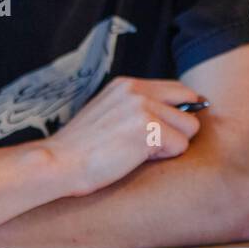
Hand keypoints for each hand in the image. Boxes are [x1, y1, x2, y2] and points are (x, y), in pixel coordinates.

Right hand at [45, 76, 203, 196]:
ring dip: (171, 144)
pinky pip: (180, 146)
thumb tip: (176, 114)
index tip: (170, 128)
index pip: (177, 88)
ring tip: (139, 151)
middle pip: (189, 103)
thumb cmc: (82, 149)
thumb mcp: (109, 114)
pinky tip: (137, 158)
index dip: (180, 111)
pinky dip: (164, 157)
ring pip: (189, 127)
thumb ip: (137, 108)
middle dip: (179, 127)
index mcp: (127, 84)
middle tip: (153, 144)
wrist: (58, 163)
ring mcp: (142, 107)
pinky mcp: (148, 129)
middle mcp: (137, 90)